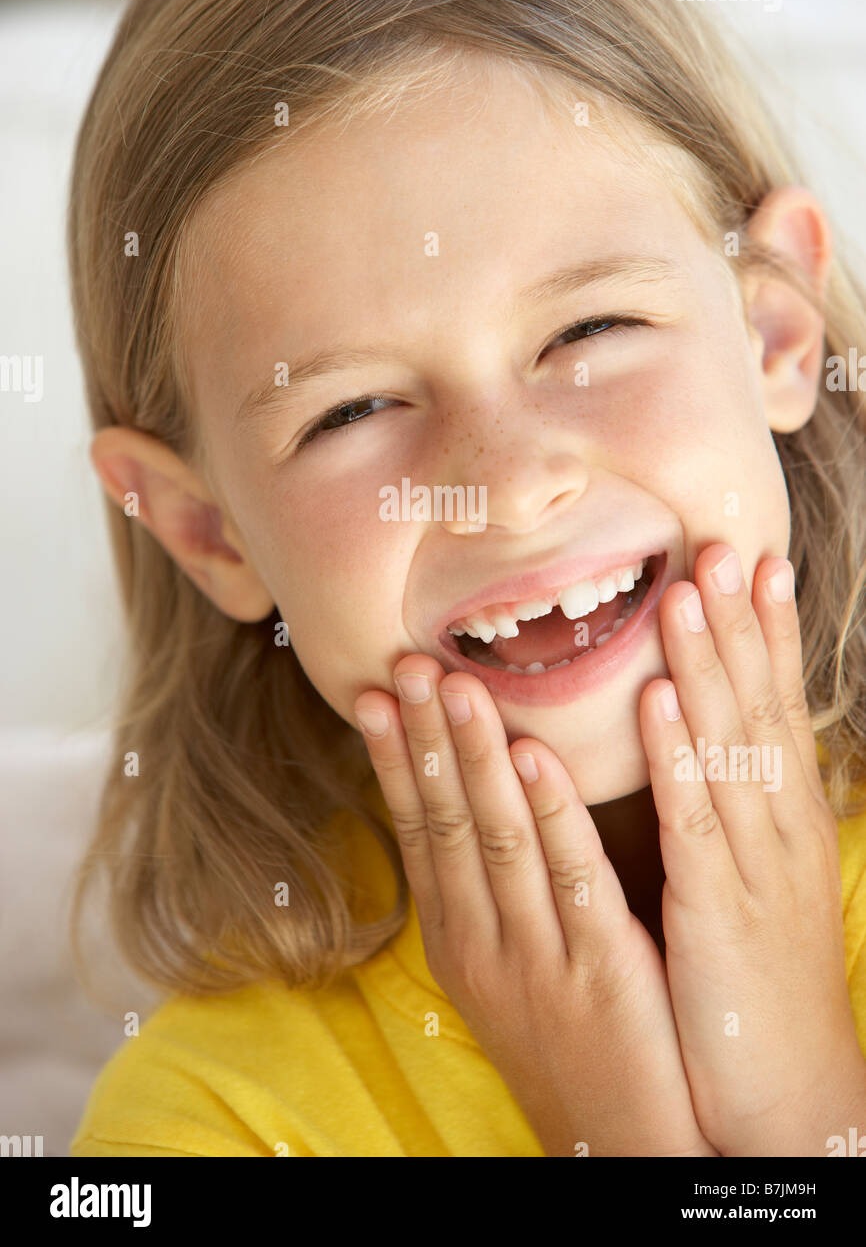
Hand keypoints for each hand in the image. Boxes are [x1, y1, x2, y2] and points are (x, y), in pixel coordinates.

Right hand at [355, 654, 717, 1156]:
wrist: (622, 1145)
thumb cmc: (568, 1045)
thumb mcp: (504, 972)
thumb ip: (487, 893)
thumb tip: (469, 805)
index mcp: (455, 940)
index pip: (416, 830)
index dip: (397, 758)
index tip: (377, 692)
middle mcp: (481, 944)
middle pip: (446, 823)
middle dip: (426, 738)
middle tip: (407, 662)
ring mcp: (536, 957)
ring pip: (498, 837)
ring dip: (474, 756)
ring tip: (458, 684)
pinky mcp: (599, 969)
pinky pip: (572, 877)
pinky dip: (552, 811)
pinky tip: (535, 755)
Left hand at [639, 542, 865, 1155]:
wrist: (786, 1085)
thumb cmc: (758, 973)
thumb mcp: (755, 876)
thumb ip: (728, 805)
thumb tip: (700, 733)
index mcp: (786, 817)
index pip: (777, 704)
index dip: (767, 631)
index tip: (754, 557)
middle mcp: (779, 828)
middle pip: (759, 709)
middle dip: (741, 625)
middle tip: (723, 546)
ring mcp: (754, 867)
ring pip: (729, 749)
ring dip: (707, 668)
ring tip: (687, 595)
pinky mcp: (717, 910)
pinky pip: (695, 821)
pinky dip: (677, 758)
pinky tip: (655, 704)